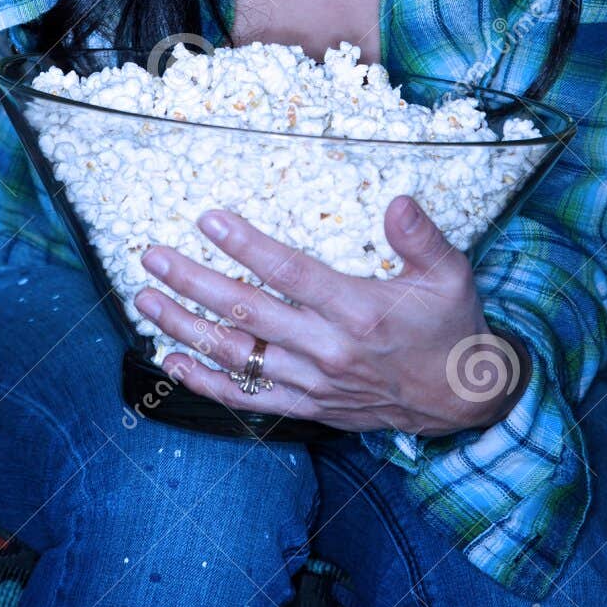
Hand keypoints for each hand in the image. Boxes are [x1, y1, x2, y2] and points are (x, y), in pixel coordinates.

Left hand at [135, 196, 531, 436]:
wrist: (461, 398)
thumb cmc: (450, 326)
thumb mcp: (451, 274)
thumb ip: (422, 236)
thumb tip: (397, 199)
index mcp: (359, 310)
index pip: (290, 273)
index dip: (246, 245)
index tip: (208, 218)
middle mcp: (328, 350)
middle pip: (246, 313)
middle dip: (193, 282)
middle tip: (153, 256)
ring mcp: (312, 383)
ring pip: (235, 356)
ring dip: (184, 327)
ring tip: (145, 298)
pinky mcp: (306, 407)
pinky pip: (244, 398)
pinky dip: (202, 381)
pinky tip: (170, 359)